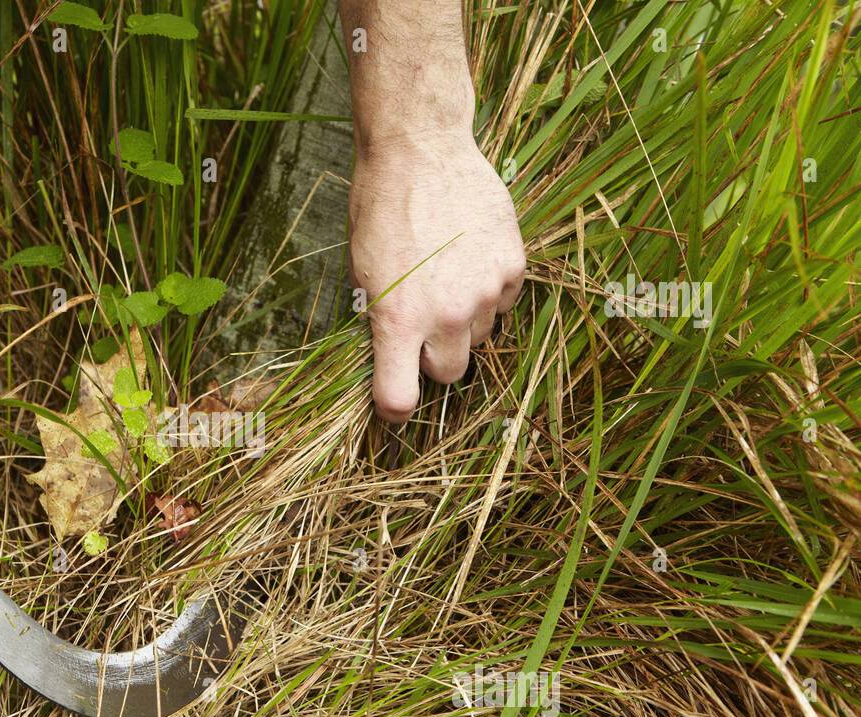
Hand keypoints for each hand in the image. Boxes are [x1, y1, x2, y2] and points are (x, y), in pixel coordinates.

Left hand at [349, 130, 525, 421]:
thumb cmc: (379, 211)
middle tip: (422, 324)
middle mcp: (447, 314)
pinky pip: (504, 302)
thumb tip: (387, 356)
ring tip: (445, 276)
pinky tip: (469, 258)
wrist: (420, 150)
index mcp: (399, 321)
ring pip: (480, 335)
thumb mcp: (360, 272)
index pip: (399, 398)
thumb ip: (378, 321)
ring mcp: (486, 291)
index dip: (394, 408)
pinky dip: (489, 291)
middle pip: (450, 373)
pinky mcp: (514, 266)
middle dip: (434, 357)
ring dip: (463, 320)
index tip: (393, 401)